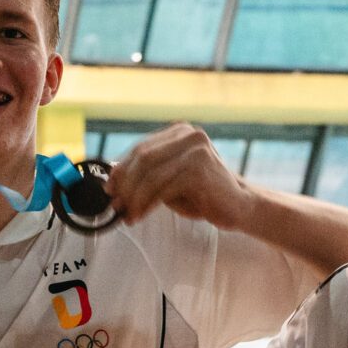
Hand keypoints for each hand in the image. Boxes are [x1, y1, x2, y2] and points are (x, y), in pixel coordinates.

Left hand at [104, 122, 249, 229]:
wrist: (238, 206)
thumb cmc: (202, 194)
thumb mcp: (170, 179)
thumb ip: (148, 175)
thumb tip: (113, 183)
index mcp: (179, 131)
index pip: (141, 148)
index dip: (121, 169)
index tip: (109, 189)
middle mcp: (188, 135)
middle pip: (143, 158)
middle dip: (126, 184)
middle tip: (116, 205)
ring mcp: (195, 150)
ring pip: (150, 174)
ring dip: (134, 198)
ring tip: (128, 215)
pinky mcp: (199, 169)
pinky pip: (163, 188)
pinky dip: (147, 204)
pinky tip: (141, 215)